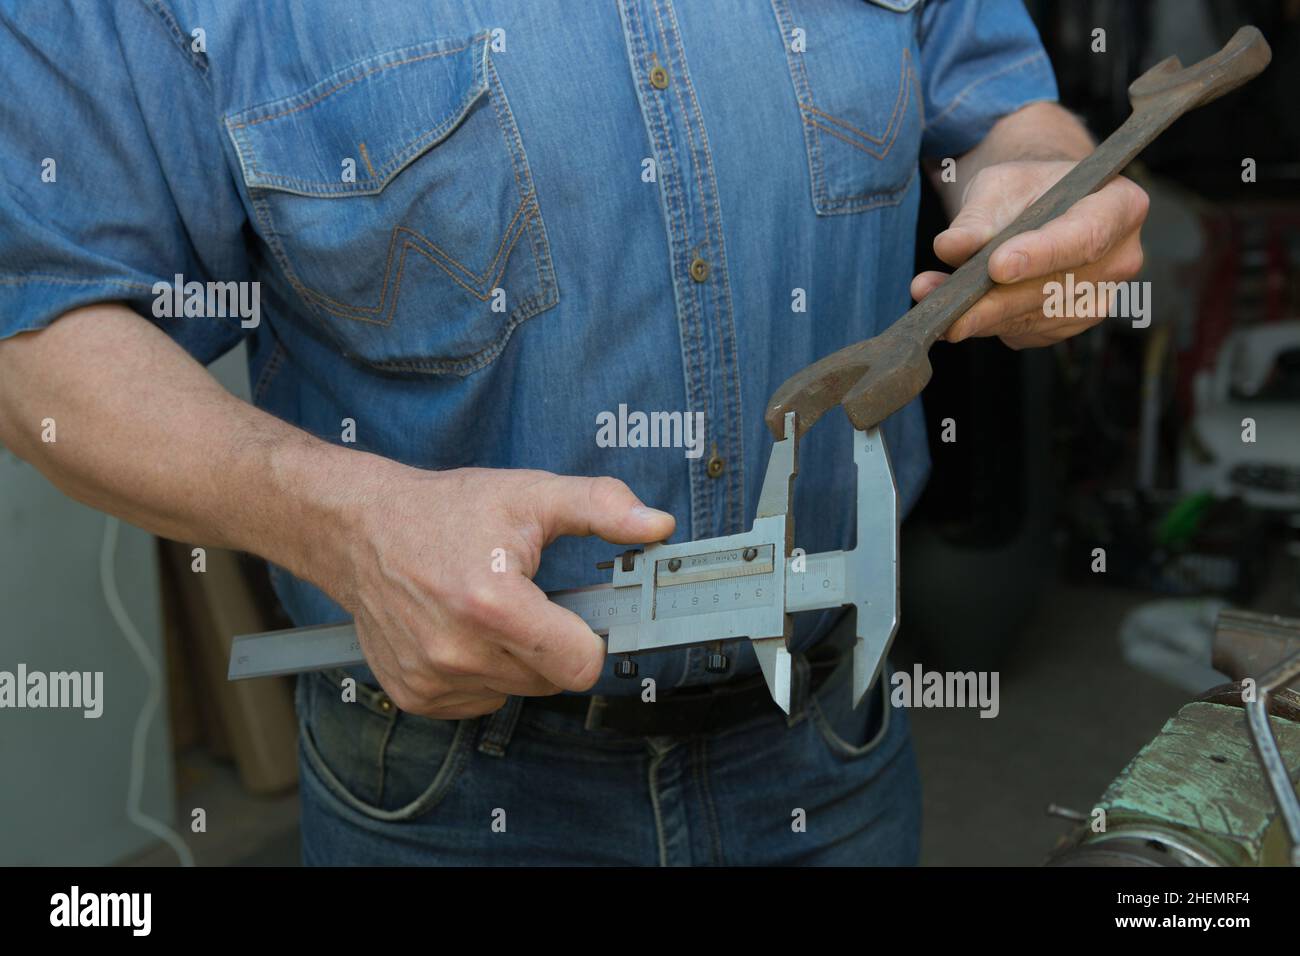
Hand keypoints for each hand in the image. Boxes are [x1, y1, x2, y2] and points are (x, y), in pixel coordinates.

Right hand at [325, 464, 674, 717]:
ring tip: (485, 609)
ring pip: (516, 691)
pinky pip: (479, 698)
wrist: (359, 529)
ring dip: (514, 658)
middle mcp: (458, 651)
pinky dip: (480, 671)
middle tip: (523, 599)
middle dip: (549, 642)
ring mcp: (432, 678)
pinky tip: (460, 630)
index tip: (574, 611)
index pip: (581, 666)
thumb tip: (656, 525)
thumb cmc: (444, 511)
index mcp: (492, 605)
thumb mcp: (528, 495)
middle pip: (551, 680)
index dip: (588, 638)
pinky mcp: (415, 694)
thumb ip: (600, 507)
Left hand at [911, 159, 1148, 348]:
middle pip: (1055, 289)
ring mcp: (1099, 296)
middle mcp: (1121, 257)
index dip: (1041, 255)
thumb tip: (950, 247)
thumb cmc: (1026, 188)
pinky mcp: (1071, 324)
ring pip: (1035, 317)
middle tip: (946, 305)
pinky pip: (1026, 333)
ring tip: (931, 298)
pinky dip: (986, 325)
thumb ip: (977, 216)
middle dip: (993, 301)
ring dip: (978, 316)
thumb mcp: (999, 185)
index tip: (997, 267)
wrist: (1039, 207)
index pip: (1085, 236)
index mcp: (1120, 206)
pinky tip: (958, 310)